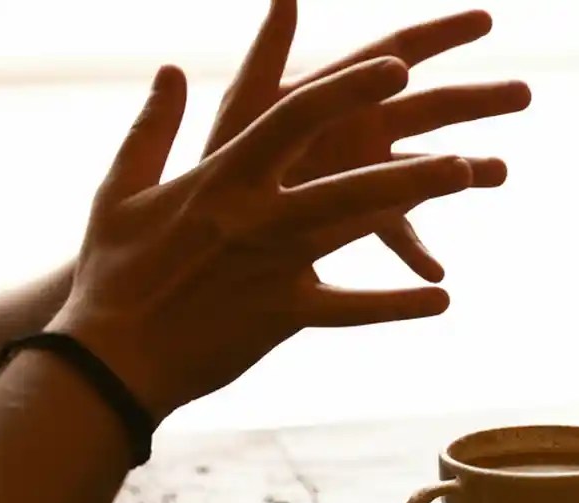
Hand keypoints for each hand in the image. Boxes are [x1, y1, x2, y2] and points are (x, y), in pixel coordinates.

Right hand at [51, 60, 474, 419]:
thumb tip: (167, 69)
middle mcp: (258, 215)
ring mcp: (275, 266)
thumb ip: (152, 126)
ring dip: (415, 201)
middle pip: (348, 177)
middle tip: (459, 131)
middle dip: (404, 153)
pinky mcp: (283, 315)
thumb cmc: (112, 272)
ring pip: (358, 226)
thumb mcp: (120, 191)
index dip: (349, 89)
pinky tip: (441, 296)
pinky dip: (395, 303)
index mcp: (221, 176)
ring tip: (471, 174)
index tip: (396, 68)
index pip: (295, 118)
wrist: (108, 357)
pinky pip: (350, 308)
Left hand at [205, 2, 530, 281]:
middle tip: (524, 94)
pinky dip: (416, 250)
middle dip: (479, 101)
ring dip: (464, 170)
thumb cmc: (222, 159)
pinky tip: (435, 273)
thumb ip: (268, 54)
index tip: (486, 19)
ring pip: (427, 169)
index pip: (397, 52)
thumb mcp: (244, 108)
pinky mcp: (361, 219)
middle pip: (431, 107)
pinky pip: (397, 233)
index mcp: (338, 92)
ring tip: (500, 172)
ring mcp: (367, 174)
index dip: (441, 34)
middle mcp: (361, 128)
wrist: (210, 226)